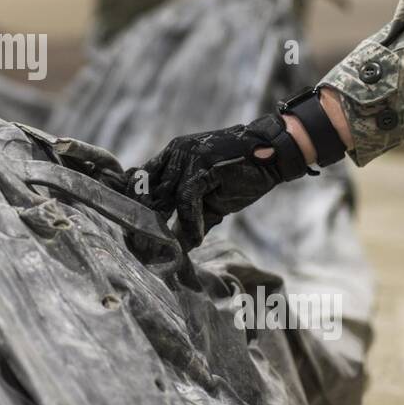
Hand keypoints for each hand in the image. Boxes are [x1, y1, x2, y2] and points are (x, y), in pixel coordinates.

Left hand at [130, 113, 303, 249]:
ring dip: (162, 226)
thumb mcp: (209, 199)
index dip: (135, 206)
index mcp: (170, 157)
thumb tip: (177, 247)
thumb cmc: (239, 176)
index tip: (132, 231)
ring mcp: (187, 158)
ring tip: (160, 249)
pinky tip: (195, 239)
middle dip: (144, 221)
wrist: (271, 155)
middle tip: (141, 248)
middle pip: (147, 191)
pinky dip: (189, 221)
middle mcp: (174, 155)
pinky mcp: (203, 166)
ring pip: (164, 196)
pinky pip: (187, 198)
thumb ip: (189, 219)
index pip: (141, 181)